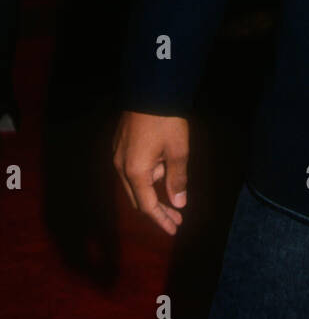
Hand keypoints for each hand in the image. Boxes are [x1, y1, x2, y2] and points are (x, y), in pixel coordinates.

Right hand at [113, 111, 189, 234]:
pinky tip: (162, 168)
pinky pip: (133, 169)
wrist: (151, 89)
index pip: (147, 206)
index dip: (161, 219)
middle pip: (138, 198)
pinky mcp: (120, 144)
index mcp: (135, 172)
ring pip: (135, 182)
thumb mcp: (178, 151)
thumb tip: (179, 203)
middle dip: (157, 209)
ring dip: (154, 189)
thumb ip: (177, 179)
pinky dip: (148, 175)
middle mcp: (121, 167)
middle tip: (177, 218)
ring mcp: (118, 155)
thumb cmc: (167, 121)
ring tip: (174, 182)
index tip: (174, 229)